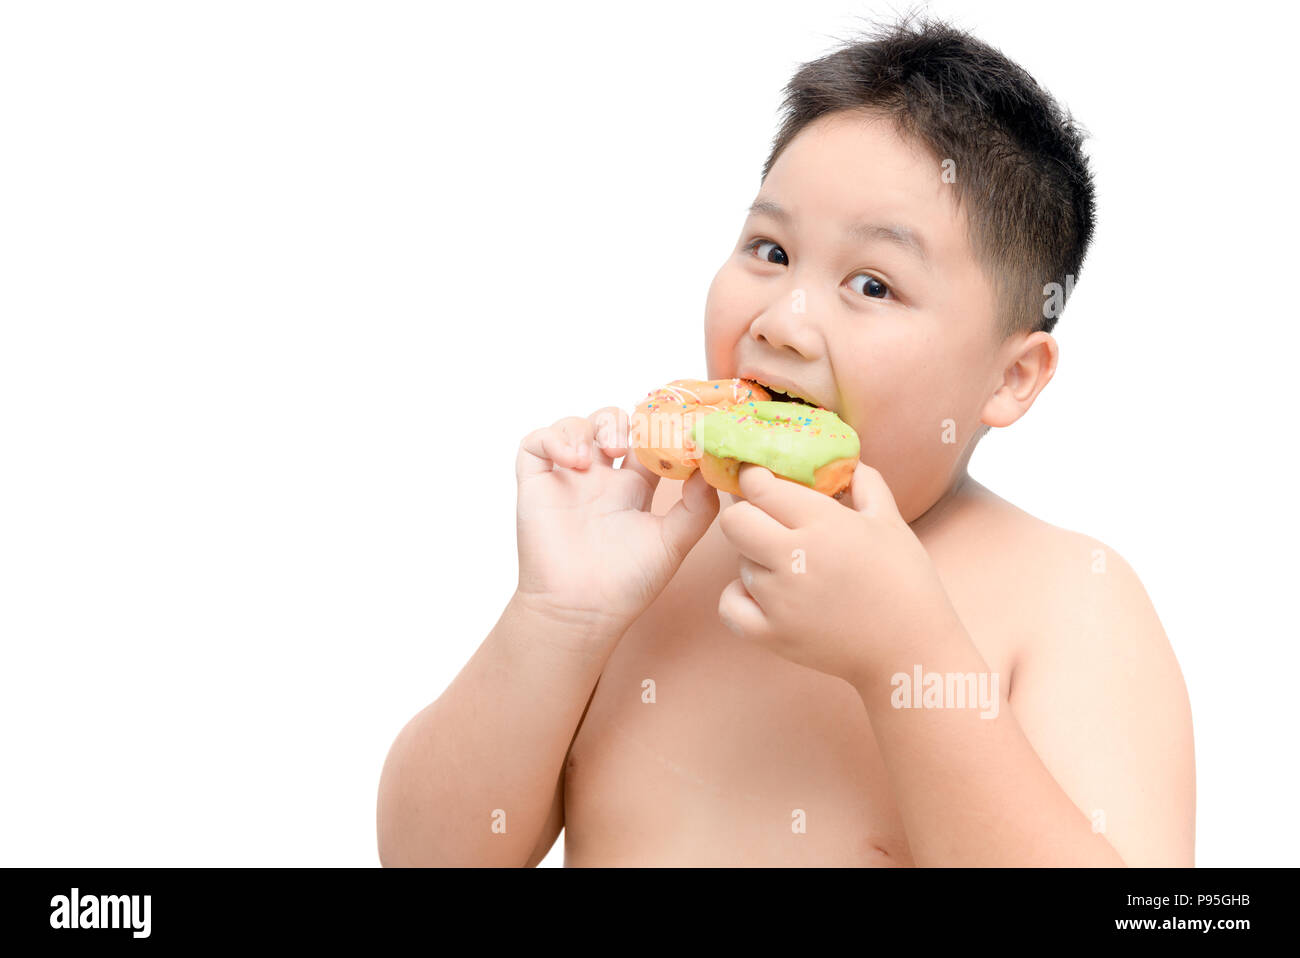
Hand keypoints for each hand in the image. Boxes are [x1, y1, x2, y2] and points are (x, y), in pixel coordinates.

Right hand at [514, 407, 719, 637]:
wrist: (583, 611)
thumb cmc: (627, 585)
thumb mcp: (673, 543)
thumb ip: (696, 509)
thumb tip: (711, 470)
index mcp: (634, 490)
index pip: (647, 442)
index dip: (659, 428)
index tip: (673, 425)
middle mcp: (600, 480)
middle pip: (610, 425)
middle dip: (624, 422)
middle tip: (636, 440)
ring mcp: (567, 480)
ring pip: (575, 426)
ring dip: (592, 426)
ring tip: (607, 452)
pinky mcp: (536, 485)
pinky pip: (535, 444)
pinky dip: (554, 439)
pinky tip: (574, 460)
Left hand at [716, 462, 959, 685]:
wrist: (910, 651)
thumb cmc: (907, 584)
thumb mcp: (891, 523)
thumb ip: (866, 484)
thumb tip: (849, 461)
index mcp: (823, 524)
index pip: (760, 487)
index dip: (753, 478)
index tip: (758, 479)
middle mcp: (794, 558)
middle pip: (734, 521)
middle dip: (744, 514)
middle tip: (765, 520)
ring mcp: (778, 599)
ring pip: (738, 562)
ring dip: (755, 558)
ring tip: (788, 565)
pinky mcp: (770, 634)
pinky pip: (729, 604)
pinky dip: (740, 597)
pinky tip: (765, 595)